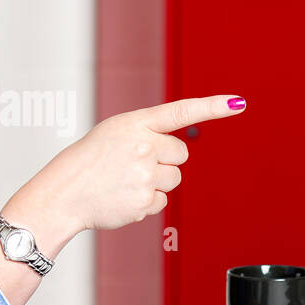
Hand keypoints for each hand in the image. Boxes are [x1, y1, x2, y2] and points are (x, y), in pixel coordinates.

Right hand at [27, 94, 245, 233]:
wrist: (65, 192)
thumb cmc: (89, 161)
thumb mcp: (116, 133)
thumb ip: (148, 133)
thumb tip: (179, 150)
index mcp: (136, 124)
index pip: (181, 111)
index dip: (212, 107)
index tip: (238, 103)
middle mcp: (144, 146)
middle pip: (180, 153)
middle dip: (164, 160)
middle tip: (134, 164)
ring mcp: (145, 175)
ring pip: (174, 179)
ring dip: (156, 181)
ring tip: (126, 181)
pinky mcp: (145, 201)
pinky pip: (162, 201)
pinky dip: (147, 201)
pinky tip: (124, 196)